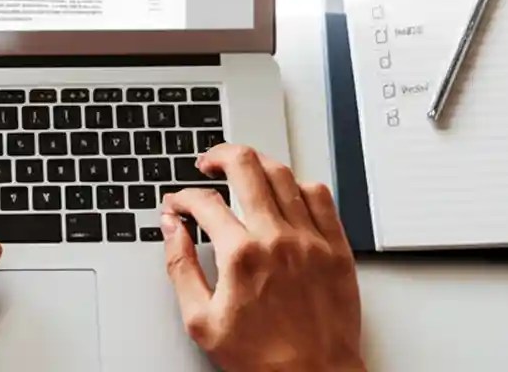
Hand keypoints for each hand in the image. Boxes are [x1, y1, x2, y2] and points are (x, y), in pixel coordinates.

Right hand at [161, 144, 363, 371]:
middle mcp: (277, 239)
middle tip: (208, 164)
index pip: (203, 202)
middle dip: (219, 156)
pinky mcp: (336, 248)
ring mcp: (311, 240)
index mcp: (241, 255)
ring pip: (283, 174)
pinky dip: (299, 184)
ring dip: (257, 164)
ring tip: (243, 168)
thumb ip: (180, 266)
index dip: (181, 197)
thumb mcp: (201, 319)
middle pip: (246, 166)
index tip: (177, 205)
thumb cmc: (262, 358)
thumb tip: (171, 229)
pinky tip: (286, 192)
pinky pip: (321, 196)